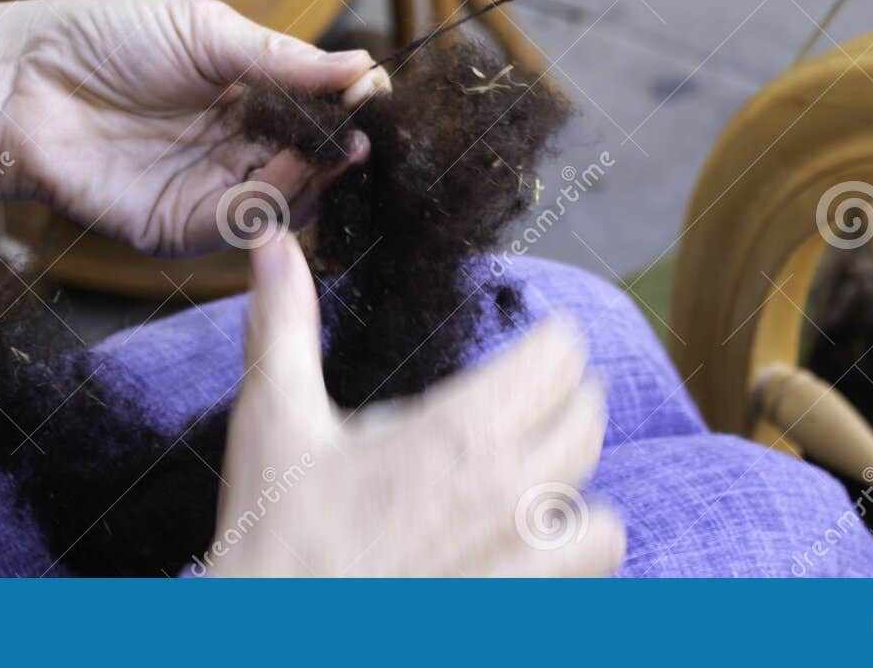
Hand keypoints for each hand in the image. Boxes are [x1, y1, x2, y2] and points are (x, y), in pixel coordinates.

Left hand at [0, 0, 390, 257]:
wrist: (19, 78)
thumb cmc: (104, 38)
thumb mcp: (207, 34)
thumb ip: (284, 61)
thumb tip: (364, 67)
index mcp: (243, 97)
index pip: (312, 112)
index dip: (346, 106)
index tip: (376, 95)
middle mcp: (230, 148)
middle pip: (306, 163)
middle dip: (339, 148)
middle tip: (365, 131)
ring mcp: (203, 190)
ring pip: (281, 199)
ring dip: (313, 177)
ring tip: (337, 148)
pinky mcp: (173, 226)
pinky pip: (234, 225)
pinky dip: (269, 204)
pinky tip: (290, 173)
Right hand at [204, 234, 623, 576]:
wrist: (271, 642)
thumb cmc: (275, 540)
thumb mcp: (275, 420)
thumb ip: (284, 325)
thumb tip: (274, 244)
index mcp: (458, 436)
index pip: (557, 359)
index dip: (553, 339)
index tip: (542, 337)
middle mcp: (507, 498)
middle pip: (588, 424)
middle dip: (571, 399)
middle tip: (547, 392)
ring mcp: (520, 568)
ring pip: (602, 515)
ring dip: (577, 491)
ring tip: (547, 480)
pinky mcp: (517, 613)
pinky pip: (586, 581)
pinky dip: (571, 560)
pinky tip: (539, 554)